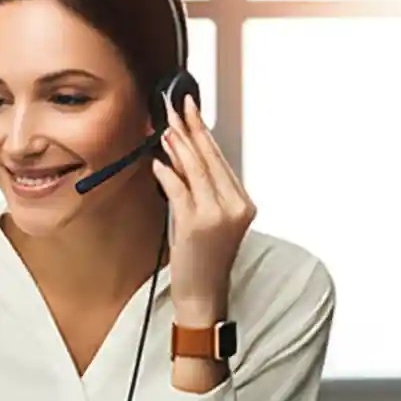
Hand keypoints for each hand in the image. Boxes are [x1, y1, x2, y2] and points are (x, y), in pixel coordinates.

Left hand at [151, 93, 255, 326]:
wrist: (204, 295)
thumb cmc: (204, 260)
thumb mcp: (208, 221)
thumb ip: (200, 190)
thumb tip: (180, 155)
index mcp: (243, 204)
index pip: (220, 160)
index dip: (203, 132)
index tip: (191, 110)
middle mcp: (235, 206)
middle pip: (211, 158)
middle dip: (191, 128)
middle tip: (176, 105)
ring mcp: (217, 215)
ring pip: (197, 170)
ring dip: (179, 145)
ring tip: (166, 125)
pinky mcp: (197, 224)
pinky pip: (180, 190)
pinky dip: (168, 173)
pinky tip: (158, 161)